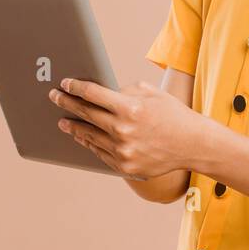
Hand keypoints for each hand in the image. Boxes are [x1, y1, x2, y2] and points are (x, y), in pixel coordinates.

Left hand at [48, 77, 207, 180]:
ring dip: (74, 127)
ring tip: (63, 121)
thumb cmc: (172, 114)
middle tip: (55, 97)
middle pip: (86, 114)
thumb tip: (100, 94)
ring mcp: (123, 151)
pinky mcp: (125, 166)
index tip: (65, 83)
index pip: (93, 94)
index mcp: (129, 108)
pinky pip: (100, 153)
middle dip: (67, 103)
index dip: (75, 87)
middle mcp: (123, 130)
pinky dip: (89, 143)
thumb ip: (124, 91)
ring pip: (89, 136)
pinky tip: (82, 137)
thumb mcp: (151, 93)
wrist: (193, 144)